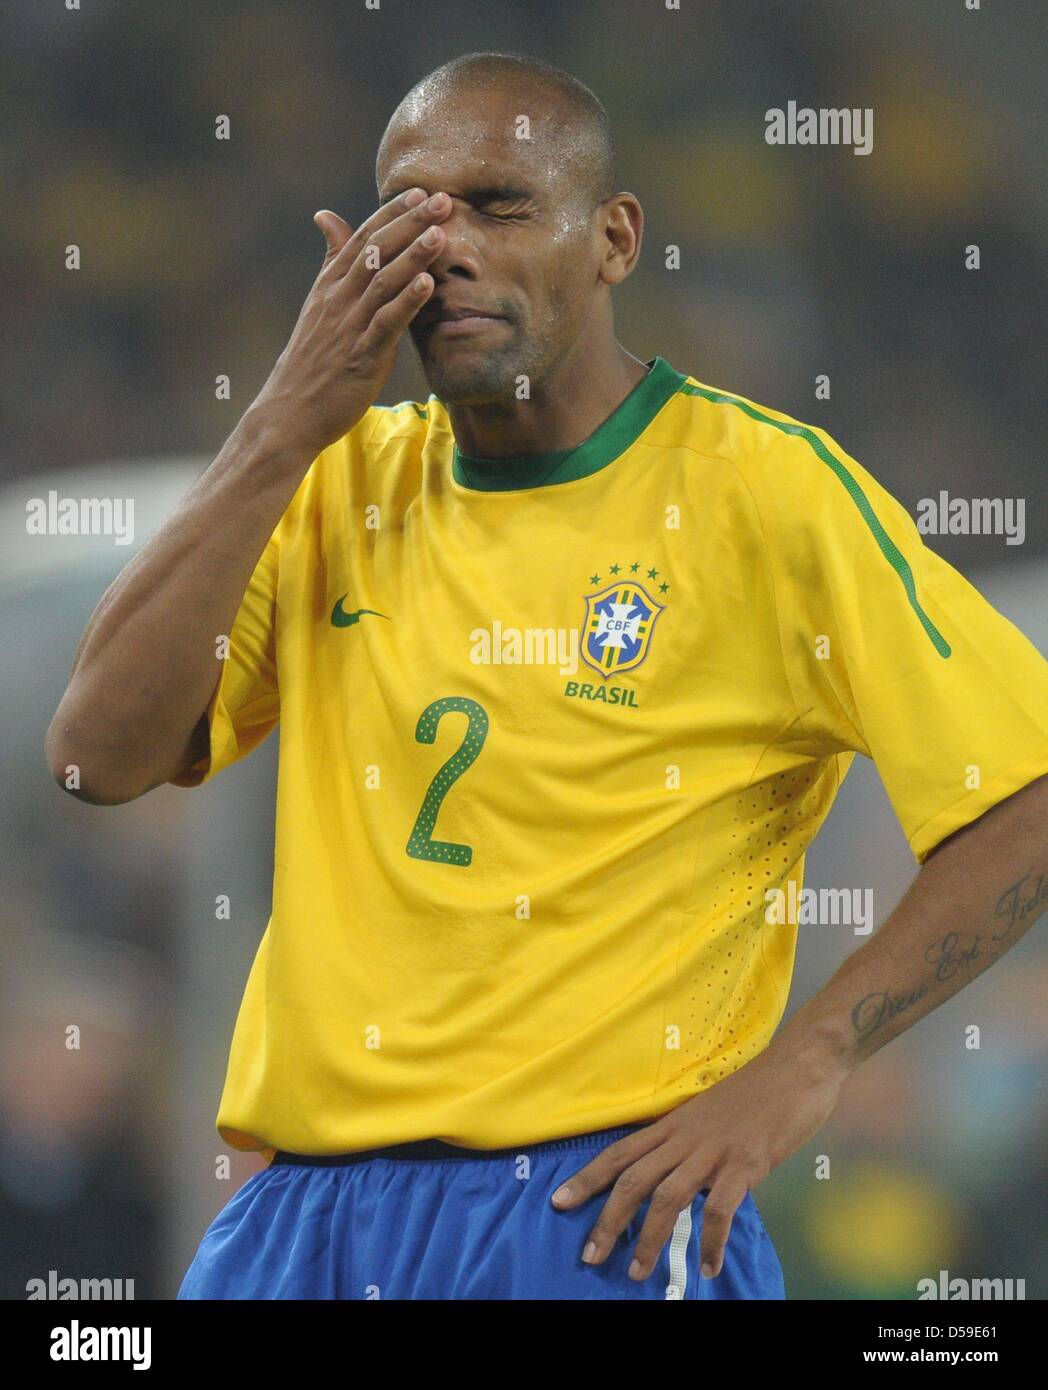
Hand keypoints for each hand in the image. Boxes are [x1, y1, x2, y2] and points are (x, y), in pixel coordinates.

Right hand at [250, 189, 451, 456]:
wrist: (289, 412)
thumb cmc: (311, 360)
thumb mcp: (319, 304)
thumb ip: (332, 261)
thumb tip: (326, 216)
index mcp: (330, 285)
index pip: (362, 238)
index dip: (391, 213)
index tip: (419, 191)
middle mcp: (338, 299)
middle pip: (376, 251)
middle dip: (409, 223)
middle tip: (441, 199)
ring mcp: (348, 326)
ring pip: (382, 282)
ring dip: (412, 255)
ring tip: (440, 232)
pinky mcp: (360, 356)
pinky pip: (386, 324)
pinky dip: (406, 302)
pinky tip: (427, 284)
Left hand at [550, 1047, 844, 1281]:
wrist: (798, 1065)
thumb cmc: (759, 1090)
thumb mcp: (711, 1112)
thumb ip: (691, 1141)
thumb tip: (680, 1174)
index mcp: (674, 1123)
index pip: (620, 1151)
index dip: (588, 1177)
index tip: (559, 1202)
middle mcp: (686, 1136)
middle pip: (633, 1179)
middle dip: (608, 1219)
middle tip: (590, 1255)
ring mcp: (714, 1149)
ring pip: (667, 1197)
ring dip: (649, 1238)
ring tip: (637, 1272)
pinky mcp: (746, 1162)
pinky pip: (720, 1209)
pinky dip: (711, 1240)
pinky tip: (708, 1267)